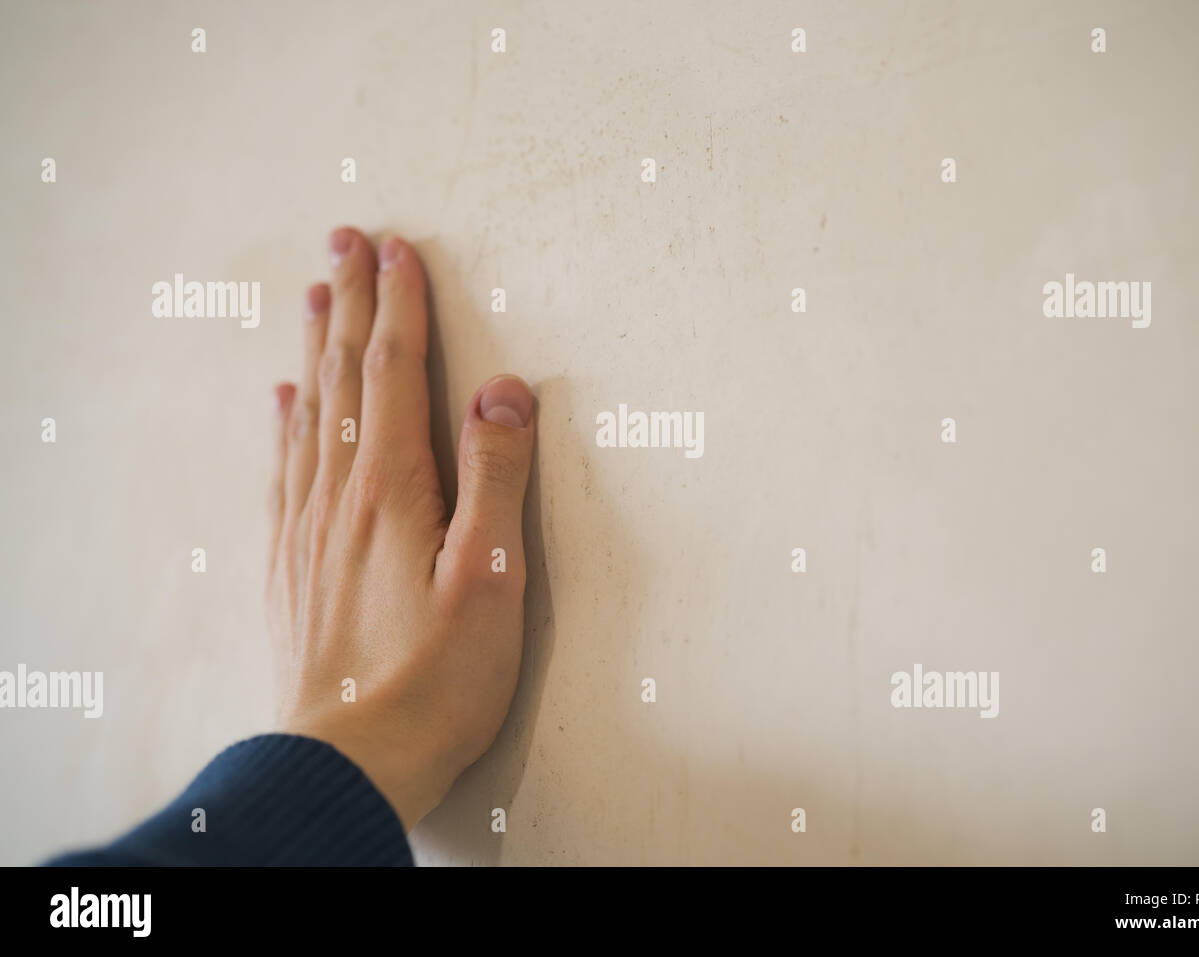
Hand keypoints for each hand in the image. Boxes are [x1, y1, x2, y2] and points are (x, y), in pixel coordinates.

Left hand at [265, 227, 534, 830]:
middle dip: (350, 303)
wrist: (352, 759)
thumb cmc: (435, 678)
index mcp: (393, 490)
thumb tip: (504, 391)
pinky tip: (283, 404)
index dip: (402, 307)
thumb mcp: (491, 578)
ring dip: (316, 349)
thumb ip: (497, 479)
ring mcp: (308, 530)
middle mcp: (341, 496)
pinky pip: (284, 469)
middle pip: (343, 379)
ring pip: (309, 414)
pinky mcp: (292, 565)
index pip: (395, 375)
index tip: (398, 249)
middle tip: (345, 240)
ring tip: (317, 297)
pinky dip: (285, 422)